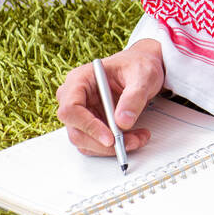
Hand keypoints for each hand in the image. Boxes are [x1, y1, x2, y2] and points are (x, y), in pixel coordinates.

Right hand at [55, 39, 164, 157]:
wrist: (142, 70)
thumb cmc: (138, 66)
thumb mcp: (142, 76)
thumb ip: (133, 97)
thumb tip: (123, 121)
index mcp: (79, 79)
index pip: (71, 108)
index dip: (88, 126)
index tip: (110, 138)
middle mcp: (75, 97)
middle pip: (76, 130)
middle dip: (103, 143)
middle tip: (130, 143)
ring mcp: (82, 113)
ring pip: (85, 141)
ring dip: (111, 148)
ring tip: (138, 138)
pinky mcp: (91, 124)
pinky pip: (96, 143)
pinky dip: (114, 147)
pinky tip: (133, 137)